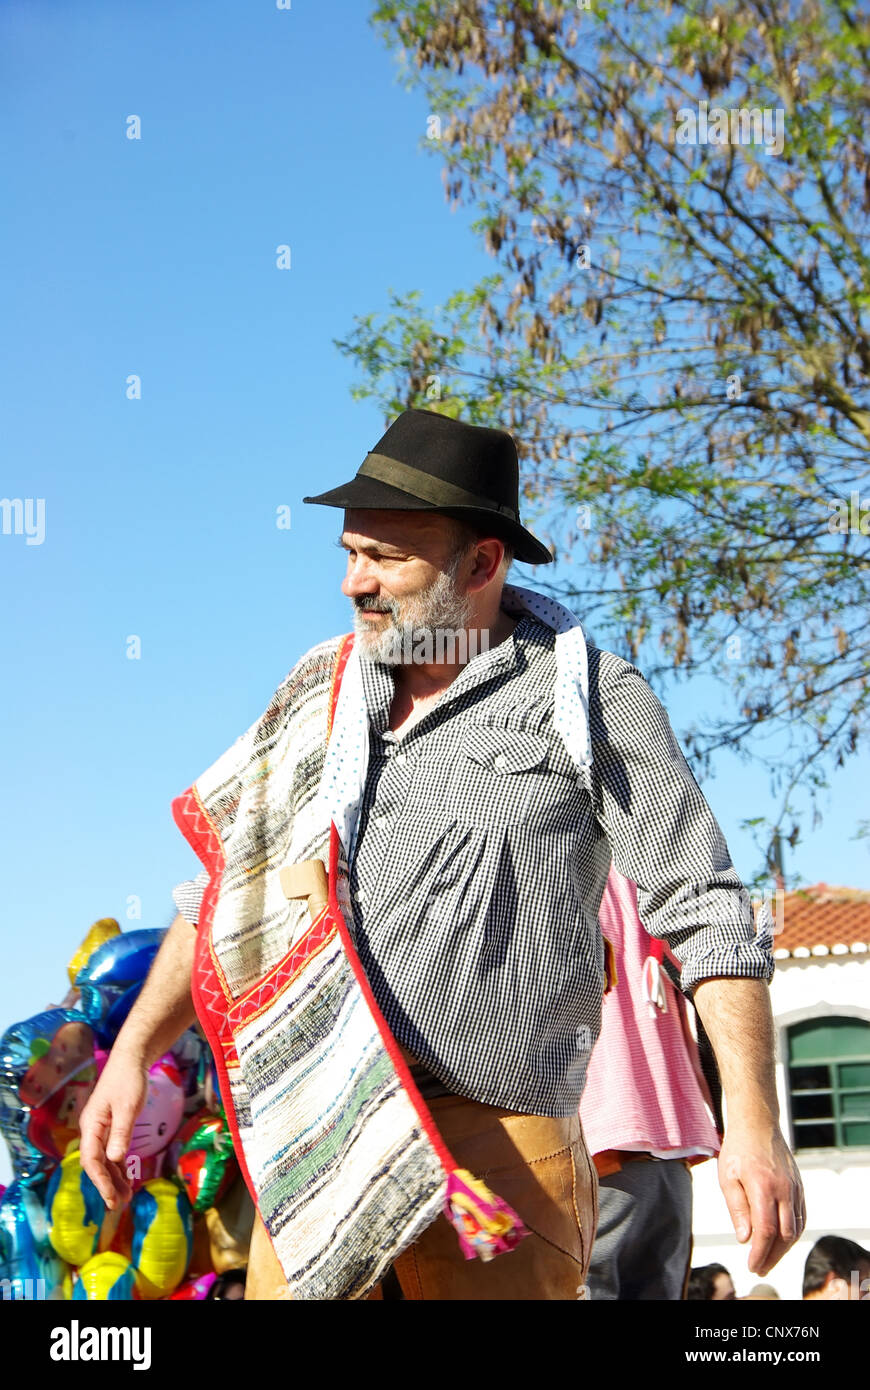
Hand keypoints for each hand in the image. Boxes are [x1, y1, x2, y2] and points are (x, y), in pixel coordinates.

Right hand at [79, 1047, 148, 1209]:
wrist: (132, 1059)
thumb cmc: (128, 1080)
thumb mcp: (128, 1107)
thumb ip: (121, 1132)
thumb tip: (114, 1159)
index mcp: (92, 1125)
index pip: (91, 1160)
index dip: (100, 1181)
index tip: (111, 1198)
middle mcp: (93, 1129)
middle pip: (97, 1164)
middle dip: (107, 1185)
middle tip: (120, 1205)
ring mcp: (102, 1129)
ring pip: (105, 1160)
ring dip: (114, 1179)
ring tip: (125, 1198)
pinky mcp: (113, 1126)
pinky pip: (113, 1152)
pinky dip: (119, 1167)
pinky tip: (127, 1179)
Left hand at [717, 1122, 805, 1276]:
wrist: (758, 1124)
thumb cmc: (737, 1149)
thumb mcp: (727, 1177)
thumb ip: (737, 1209)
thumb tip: (745, 1238)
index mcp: (763, 1186)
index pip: (766, 1230)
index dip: (760, 1253)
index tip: (751, 1266)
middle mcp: (784, 1189)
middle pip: (784, 1235)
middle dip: (772, 1256)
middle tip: (759, 1269)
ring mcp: (795, 1188)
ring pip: (795, 1228)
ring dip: (783, 1248)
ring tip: (767, 1259)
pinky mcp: (800, 1187)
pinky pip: (800, 1217)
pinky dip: (792, 1233)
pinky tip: (780, 1241)